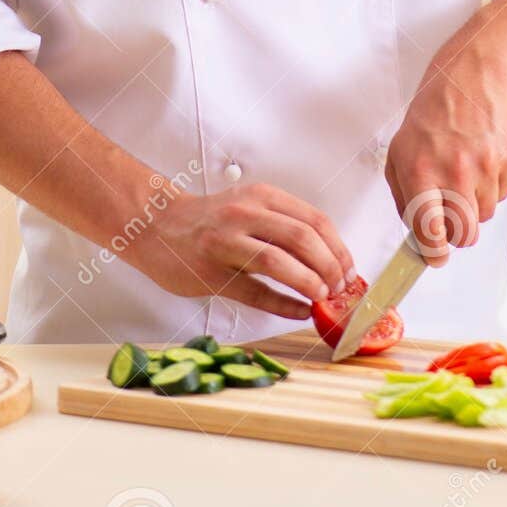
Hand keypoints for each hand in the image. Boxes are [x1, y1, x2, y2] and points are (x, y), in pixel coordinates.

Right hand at [121, 178, 355, 320]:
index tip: (349, 268)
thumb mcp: (250, 206)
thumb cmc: (210, 220)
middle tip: (340, 287)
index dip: (339, 247)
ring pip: (279, 261)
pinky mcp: (211, 272)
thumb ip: (283, 225)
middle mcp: (245, 213)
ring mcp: (226, 241)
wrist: (157, 225)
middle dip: (330, 267)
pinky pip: (255, 292)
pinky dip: (283, 304)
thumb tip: (328, 259)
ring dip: (309, 283)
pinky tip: (298, 311)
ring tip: (322, 297)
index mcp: (261, 196)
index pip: (314, 220)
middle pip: (303, 238)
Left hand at [384, 48, 506, 264]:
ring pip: (484, 216)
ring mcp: (487, 167)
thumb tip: (416, 235)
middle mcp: (456, 171)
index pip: (431, 231)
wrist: (471, 80)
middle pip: (465, 235)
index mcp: (422, 171)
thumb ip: (404, 197)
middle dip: (457, 235)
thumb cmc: (432, 117)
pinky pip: (502, 194)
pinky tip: (480, 161)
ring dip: (473, 206)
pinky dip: (491, 187)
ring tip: (463, 175)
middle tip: (451, 219)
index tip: (435, 258)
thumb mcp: (399, 153)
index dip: (434, 253)